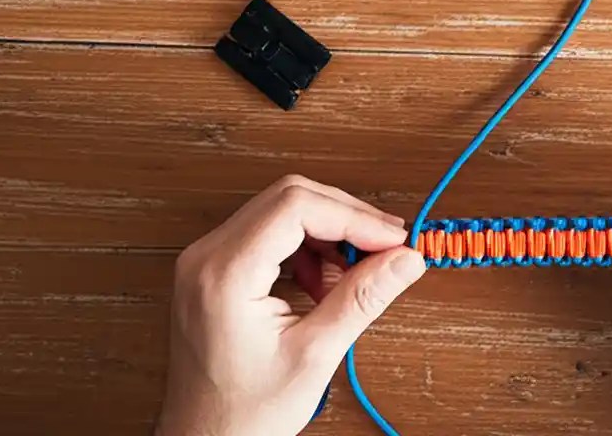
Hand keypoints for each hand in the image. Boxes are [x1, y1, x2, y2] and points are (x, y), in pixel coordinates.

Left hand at [155, 175, 426, 435]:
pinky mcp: (214, 270)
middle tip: (387, 247)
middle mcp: (207, 257)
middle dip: (345, 217)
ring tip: (355, 273)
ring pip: (280, 210)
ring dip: (327, 231)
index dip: (353, 216)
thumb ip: (362, 298)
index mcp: (225, 275)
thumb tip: (405, 260)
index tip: (393, 239)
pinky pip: (267, 233)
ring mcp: (206, 261)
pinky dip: (306, 246)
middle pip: (288, 198)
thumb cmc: (244, 413)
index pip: (296, 208)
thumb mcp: (315, 355)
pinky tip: (324, 281)